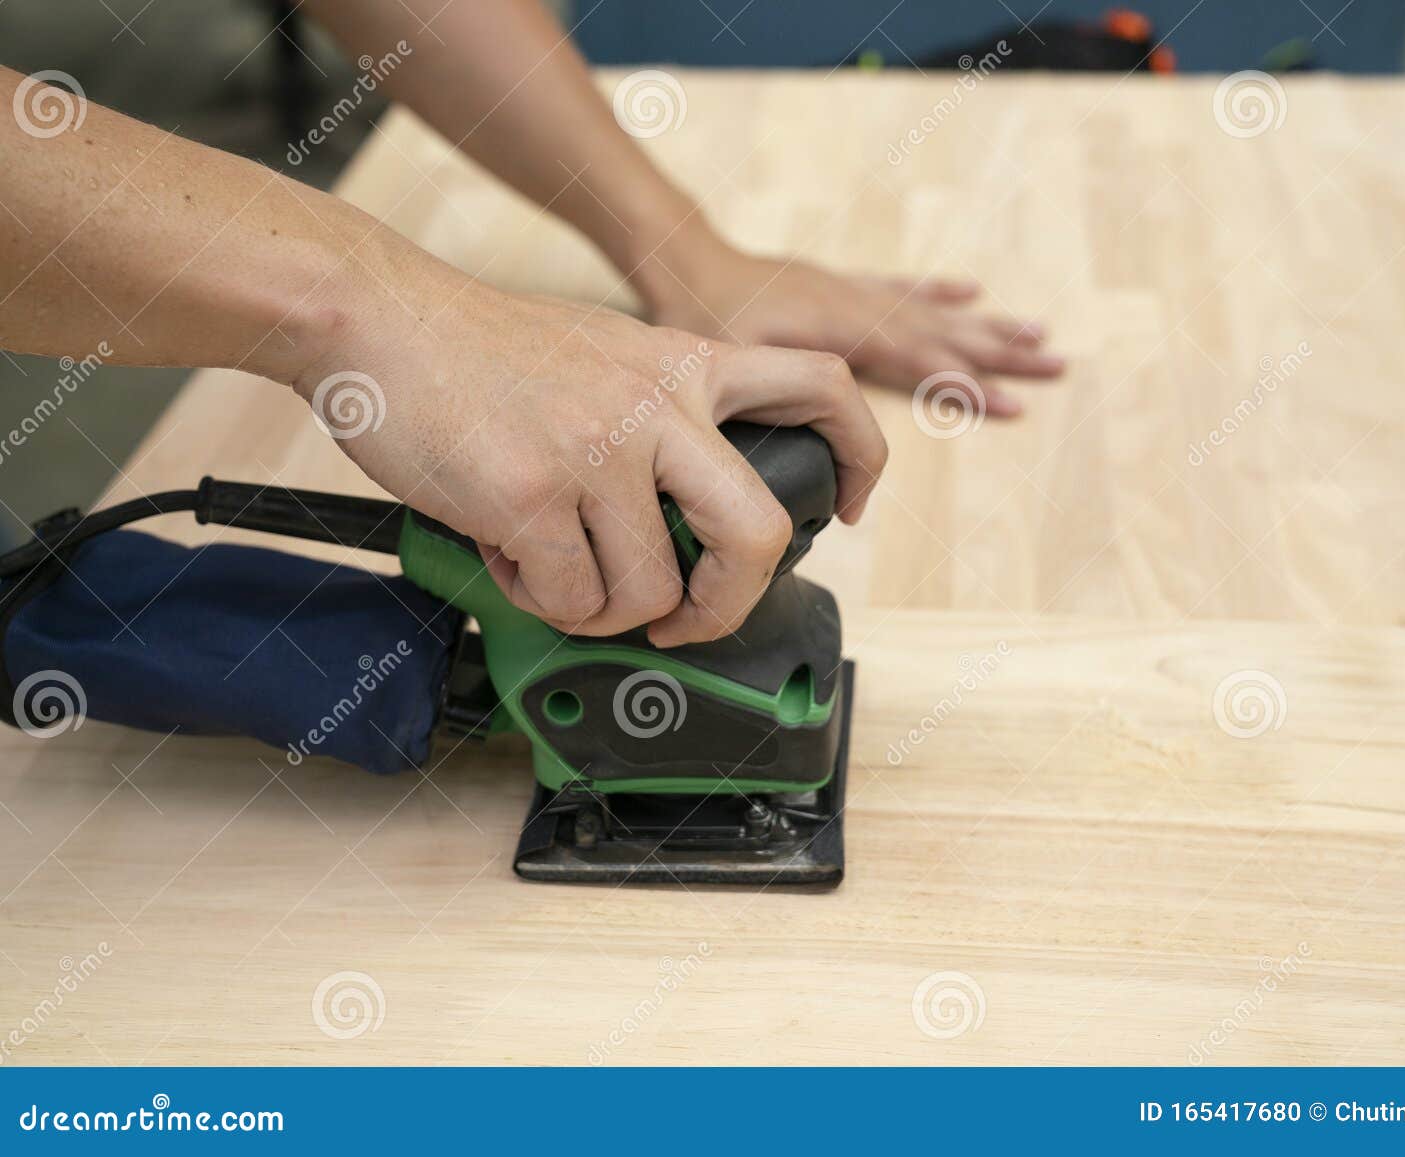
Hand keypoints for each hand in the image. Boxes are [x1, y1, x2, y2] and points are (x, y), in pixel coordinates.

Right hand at [293, 265, 886, 647]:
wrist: (377, 318)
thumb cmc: (480, 347)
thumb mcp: (606, 353)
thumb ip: (661, 417)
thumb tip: (684, 524)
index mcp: (687, 362)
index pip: (822, 384)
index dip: (860, 457)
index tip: (848, 507)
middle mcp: (658, 403)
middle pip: (760, 532)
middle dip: (729, 603)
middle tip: (687, 618)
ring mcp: (599, 451)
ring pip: (651, 592)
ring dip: (603, 608)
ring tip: (557, 568)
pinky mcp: (533, 495)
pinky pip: (570, 599)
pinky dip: (542, 600)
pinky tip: (511, 556)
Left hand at [642, 243, 1065, 416]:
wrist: (681, 258)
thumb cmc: (700, 313)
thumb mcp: (734, 365)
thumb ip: (776, 405)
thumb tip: (807, 458)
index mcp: (842, 329)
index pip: (919, 362)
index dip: (965, 388)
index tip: (1013, 407)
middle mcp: (858, 306)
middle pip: (944, 333)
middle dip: (1001, 353)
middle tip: (1057, 365)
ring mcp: (852, 293)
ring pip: (933, 312)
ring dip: (985, 325)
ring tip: (1037, 333)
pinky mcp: (839, 286)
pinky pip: (901, 289)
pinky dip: (937, 293)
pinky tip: (970, 291)